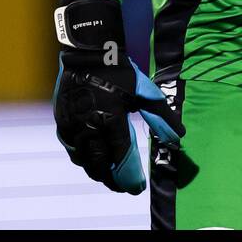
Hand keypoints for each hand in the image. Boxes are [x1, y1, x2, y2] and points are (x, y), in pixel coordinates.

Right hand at [52, 0, 183, 193]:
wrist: (87, 53)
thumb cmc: (120, 71)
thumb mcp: (144, 93)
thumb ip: (161, 116)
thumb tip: (179, 136)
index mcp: (111, 120)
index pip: (120, 158)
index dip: (129, 176)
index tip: (137, 187)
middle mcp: (88, 127)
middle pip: (99, 166)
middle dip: (112, 179)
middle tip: (123, 185)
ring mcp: (72, 126)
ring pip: (83, 160)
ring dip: (96, 170)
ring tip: (108, 174)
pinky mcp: (62, 121)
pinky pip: (71, 148)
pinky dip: (82, 158)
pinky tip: (91, 158)